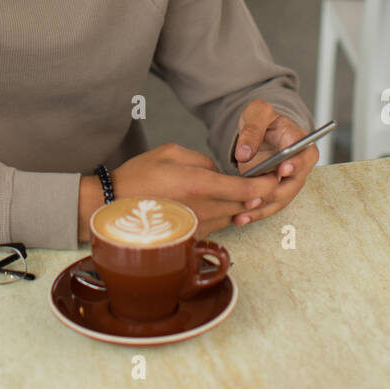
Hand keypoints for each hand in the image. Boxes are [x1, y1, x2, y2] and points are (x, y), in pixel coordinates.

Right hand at [105, 142, 283, 236]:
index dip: (266, 185)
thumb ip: (202, 160)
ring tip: (246, 194)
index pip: (246, 189)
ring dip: (242, 206)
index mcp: (199, 185)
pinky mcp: (190, 236)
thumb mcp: (171, 153)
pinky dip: (225, 216)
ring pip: (233, 217)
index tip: (277, 178)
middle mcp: (202, 209)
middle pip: (245, 206)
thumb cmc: (138, 177)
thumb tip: (219, 171)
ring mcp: (197, 225)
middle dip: (260, 196)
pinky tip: (221, 206)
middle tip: (270, 184)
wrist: (112, 208)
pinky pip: (217, 225)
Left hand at [231, 99, 318, 226]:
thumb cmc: (262, 118)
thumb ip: (252, 129)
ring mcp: (288, 181)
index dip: (295, 165)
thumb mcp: (257, 112)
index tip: (282, 170)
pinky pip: (269, 205)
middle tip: (255, 198)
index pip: (304, 156)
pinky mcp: (275, 191)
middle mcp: (299, 165)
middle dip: (274, 193)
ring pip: (280, 200)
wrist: (259, 129)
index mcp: (301, 142)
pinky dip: (256, 213)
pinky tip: (240, 218)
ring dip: (263, 209)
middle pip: (293, 185)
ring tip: (243, 214)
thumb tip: (245, 153)